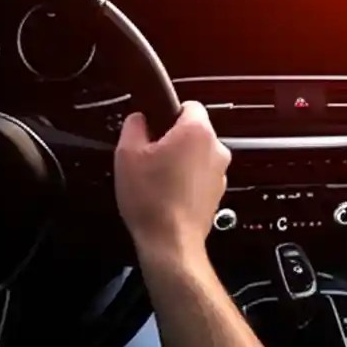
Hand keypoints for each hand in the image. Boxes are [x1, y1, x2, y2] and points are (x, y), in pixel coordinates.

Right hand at [115, 101, 230, 263]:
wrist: (170, 243)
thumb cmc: (152, 201)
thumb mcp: (127, 154)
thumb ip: (133, 126)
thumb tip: (138, 119)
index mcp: (197, 132)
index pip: (188, 104)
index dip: (167, 113)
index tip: (154, 126)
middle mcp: (215, 149)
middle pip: (193, 130)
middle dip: (172, 139)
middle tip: (149, 155)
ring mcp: (219, 172)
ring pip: (197, 154)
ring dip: (180, 160)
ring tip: (157, 178)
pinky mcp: (217, 192)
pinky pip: (200, 175)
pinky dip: (187, 180)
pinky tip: (167, 193)